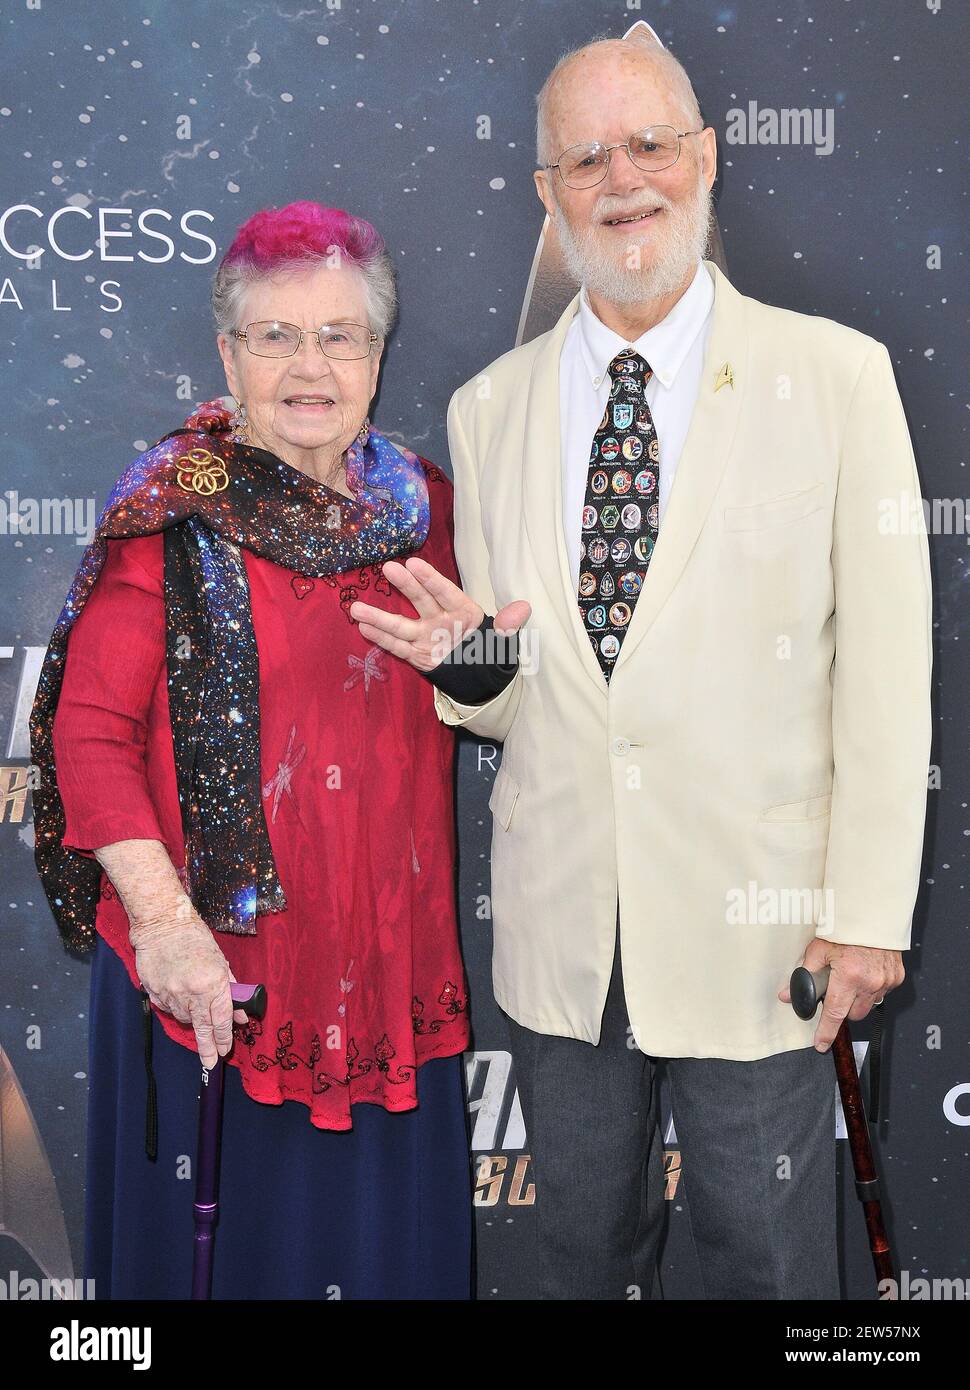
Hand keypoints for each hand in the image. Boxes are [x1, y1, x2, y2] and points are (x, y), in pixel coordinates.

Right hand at [130, 903, 246, 1068]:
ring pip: (183, 1018)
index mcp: (213, 984)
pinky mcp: (153, 992)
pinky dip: (174, 1005)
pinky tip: (177, 992)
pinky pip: (167, 1008)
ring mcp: (170, 994)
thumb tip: (240, 1014)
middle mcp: (192, 993)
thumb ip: (231, 990)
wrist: (162, 924)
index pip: (221, 1019)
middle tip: (210, 1062)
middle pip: (202, 1028)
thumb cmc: (195, 938)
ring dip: (191, 1017)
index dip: (224, 1037)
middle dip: (207, 1047)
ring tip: (193, 1001)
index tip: (225, 1050)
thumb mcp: (221, 961)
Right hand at [349, 556, 530, 671]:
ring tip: (356, 609)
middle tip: (388, 568)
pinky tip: (363, 628)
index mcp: (463, 611)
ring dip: (379, 617)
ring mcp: (425, 635)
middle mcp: (440, 618)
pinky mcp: (416, 653)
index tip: (414, 563)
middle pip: (420, 600)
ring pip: (401, 625)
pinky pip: (397, 646)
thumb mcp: (504, 641)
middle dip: (405, 586)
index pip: (446, 592)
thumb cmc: (492, 650)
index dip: (431, 579)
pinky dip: (381, 639)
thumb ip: (509, 626)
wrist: (481, 673)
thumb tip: (523, 609)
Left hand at [777, 938, 904, 1051]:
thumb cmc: (845, 928)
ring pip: (868, 1005)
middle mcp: (870, 982)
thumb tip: (788, 994)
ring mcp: (886, 981)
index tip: (820, 1044)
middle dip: (842, 1007)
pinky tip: (865, 972)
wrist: (873, 912)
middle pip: (853, 1013)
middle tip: (835, 989)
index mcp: (849, 976)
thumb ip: (805, 974)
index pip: (835, 1013)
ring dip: (857, 999)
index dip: (826, 1031)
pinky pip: (881, 993)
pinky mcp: (896, 977)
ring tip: (850, 977)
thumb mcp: (819, 948)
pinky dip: (871, 988)